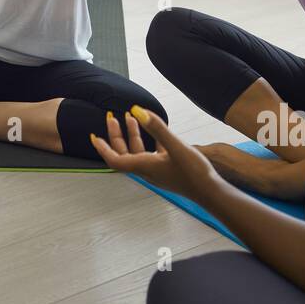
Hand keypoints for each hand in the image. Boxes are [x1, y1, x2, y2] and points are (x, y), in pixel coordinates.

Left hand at [90, 107, 218, 201]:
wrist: (211, 193)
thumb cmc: (194, 173)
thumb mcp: (175, 146)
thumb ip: (156, 128)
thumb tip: (136, 110)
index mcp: (144, 166)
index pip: (115, 159)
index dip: (102, 147)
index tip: (93, 135)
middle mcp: (147, 170)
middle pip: (124, 153)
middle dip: (116, 135)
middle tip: (113, 117)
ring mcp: (157, 170)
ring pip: (138, 152)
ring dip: (133, 135)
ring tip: (131, 117)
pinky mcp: (168, 169)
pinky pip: (153, 154)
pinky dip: (149, 141)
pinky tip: (156, 131)